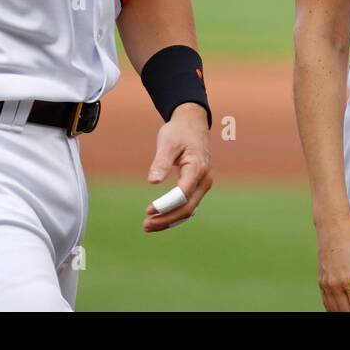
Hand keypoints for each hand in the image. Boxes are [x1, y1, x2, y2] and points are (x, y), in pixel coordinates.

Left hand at [143, 103, 212, 231]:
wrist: (193, 123)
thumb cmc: (179, 131)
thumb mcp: (168, 142)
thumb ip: (161, 162)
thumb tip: (152, 181)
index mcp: (198, 168)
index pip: (182, 194)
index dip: (166, 205)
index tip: (148, 210)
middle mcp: (204, 180)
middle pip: (187, 208)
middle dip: (167, 219)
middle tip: (145, 225)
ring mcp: (203, 184)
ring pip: (189, 210)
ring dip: (170, 220)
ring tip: (148, 226)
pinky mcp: (198, 186)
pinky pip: (189, 205)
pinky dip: (175, 214)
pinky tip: (160, 219)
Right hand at [315, 213, 349, 311]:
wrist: (331, 223)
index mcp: (349, 278)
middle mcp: (335, 283)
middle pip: (346, 312)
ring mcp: (326, 283)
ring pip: (334, 310)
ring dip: (345, 314)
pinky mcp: (320, 280)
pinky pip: (326, 302)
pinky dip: (334, 310)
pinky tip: (343, 309)